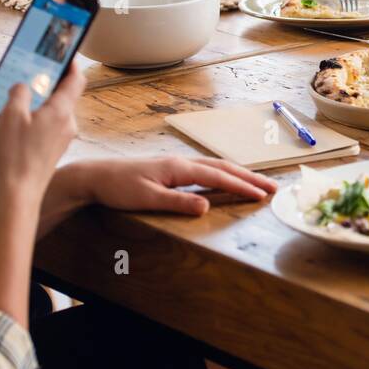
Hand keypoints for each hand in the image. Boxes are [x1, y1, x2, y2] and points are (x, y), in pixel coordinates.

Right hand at [0, 61, 85, 211]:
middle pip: (55, 95)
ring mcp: (58, 138)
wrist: (18, 195)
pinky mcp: (48, 151)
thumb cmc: (16, 155)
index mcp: (61, 110)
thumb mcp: (11, 115)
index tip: (61, 52)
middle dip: (34, 85)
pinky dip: (18, 125)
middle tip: (17, 77)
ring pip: (41, 113)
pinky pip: (35, 130)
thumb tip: (23, 86)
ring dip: (20, 107)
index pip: (75, 78)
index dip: (70, 63)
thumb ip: (18, 93)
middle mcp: (65, 123)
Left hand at [45, 156, 278, 220]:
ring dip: (239, 174)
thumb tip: (208, 206)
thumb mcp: (147, 199)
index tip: (263, 195)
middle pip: (223, 167)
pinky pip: (206, 169)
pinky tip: (226, 178)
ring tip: (258, 182)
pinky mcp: (171, 169)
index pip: (218, 177)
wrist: (94, 176)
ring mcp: (177, 164)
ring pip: (216, 166)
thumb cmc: (118, 189)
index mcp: (179, 168)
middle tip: (273, 187)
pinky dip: (224, 173)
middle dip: (249, 177)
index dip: (242, 186)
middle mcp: (181, 162)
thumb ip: (178, 203)